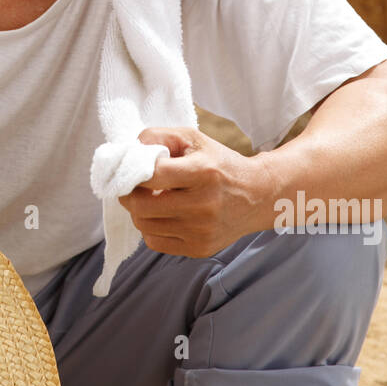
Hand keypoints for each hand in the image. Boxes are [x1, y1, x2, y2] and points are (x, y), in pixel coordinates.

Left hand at [118, 127, 271, 258]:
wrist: (257, 196)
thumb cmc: (219, 164)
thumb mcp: (193, 139)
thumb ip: (158, 136)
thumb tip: (129, 151)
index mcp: (203, 172)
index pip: (152, 175)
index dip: (133, 172)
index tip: (131, 170)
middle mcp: (204, 205)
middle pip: (141, 206)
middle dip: (129, 194)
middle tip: (132, 187)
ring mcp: (202, 231)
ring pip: (144, 225)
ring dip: (138, 212)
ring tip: (150, 199)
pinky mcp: (200, 248)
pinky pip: (155, 242)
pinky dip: (150, 228)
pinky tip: (162, 215)